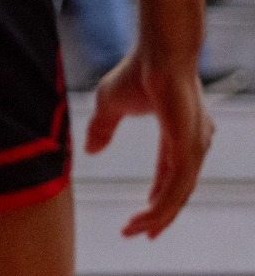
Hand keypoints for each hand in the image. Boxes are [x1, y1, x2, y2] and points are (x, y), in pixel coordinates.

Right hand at [85, 48, 213, 237]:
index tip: (140, 217)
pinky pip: (179, 185)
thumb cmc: (138, 72)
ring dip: (159, 215)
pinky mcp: (191, 147)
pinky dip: (165, 203)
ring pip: (179, 193)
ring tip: (137, 229)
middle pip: (178, 191)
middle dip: (158, 216)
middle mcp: (193, 145)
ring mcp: (195, 147)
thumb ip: (102, 129)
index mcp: (178, 136)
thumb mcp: (110, 105)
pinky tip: (149, 214)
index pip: (170, 176)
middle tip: (138, 234)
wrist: (158, 53)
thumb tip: (92, 152)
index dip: (157, 198)